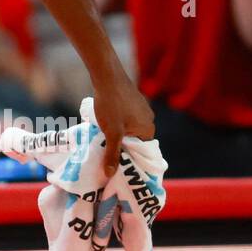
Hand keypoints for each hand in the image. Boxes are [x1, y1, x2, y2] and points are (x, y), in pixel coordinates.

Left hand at [90, 60, 155, 178]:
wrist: (107, 76)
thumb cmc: (111, 105)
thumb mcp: (111, 133)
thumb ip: (112, 154)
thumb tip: (110, 174)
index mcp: (148, 129)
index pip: (141, 152)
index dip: (129, 159)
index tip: (118, 167)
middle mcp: (148, 120)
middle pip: (135, 141)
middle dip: (122, 148)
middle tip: (107, 156)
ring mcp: (141, 109)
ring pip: (129, 129)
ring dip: (117, 135)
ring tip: (103, 141)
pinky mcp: (131, 101)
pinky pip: (125, 119)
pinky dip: (117, 124)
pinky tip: (103, 125)